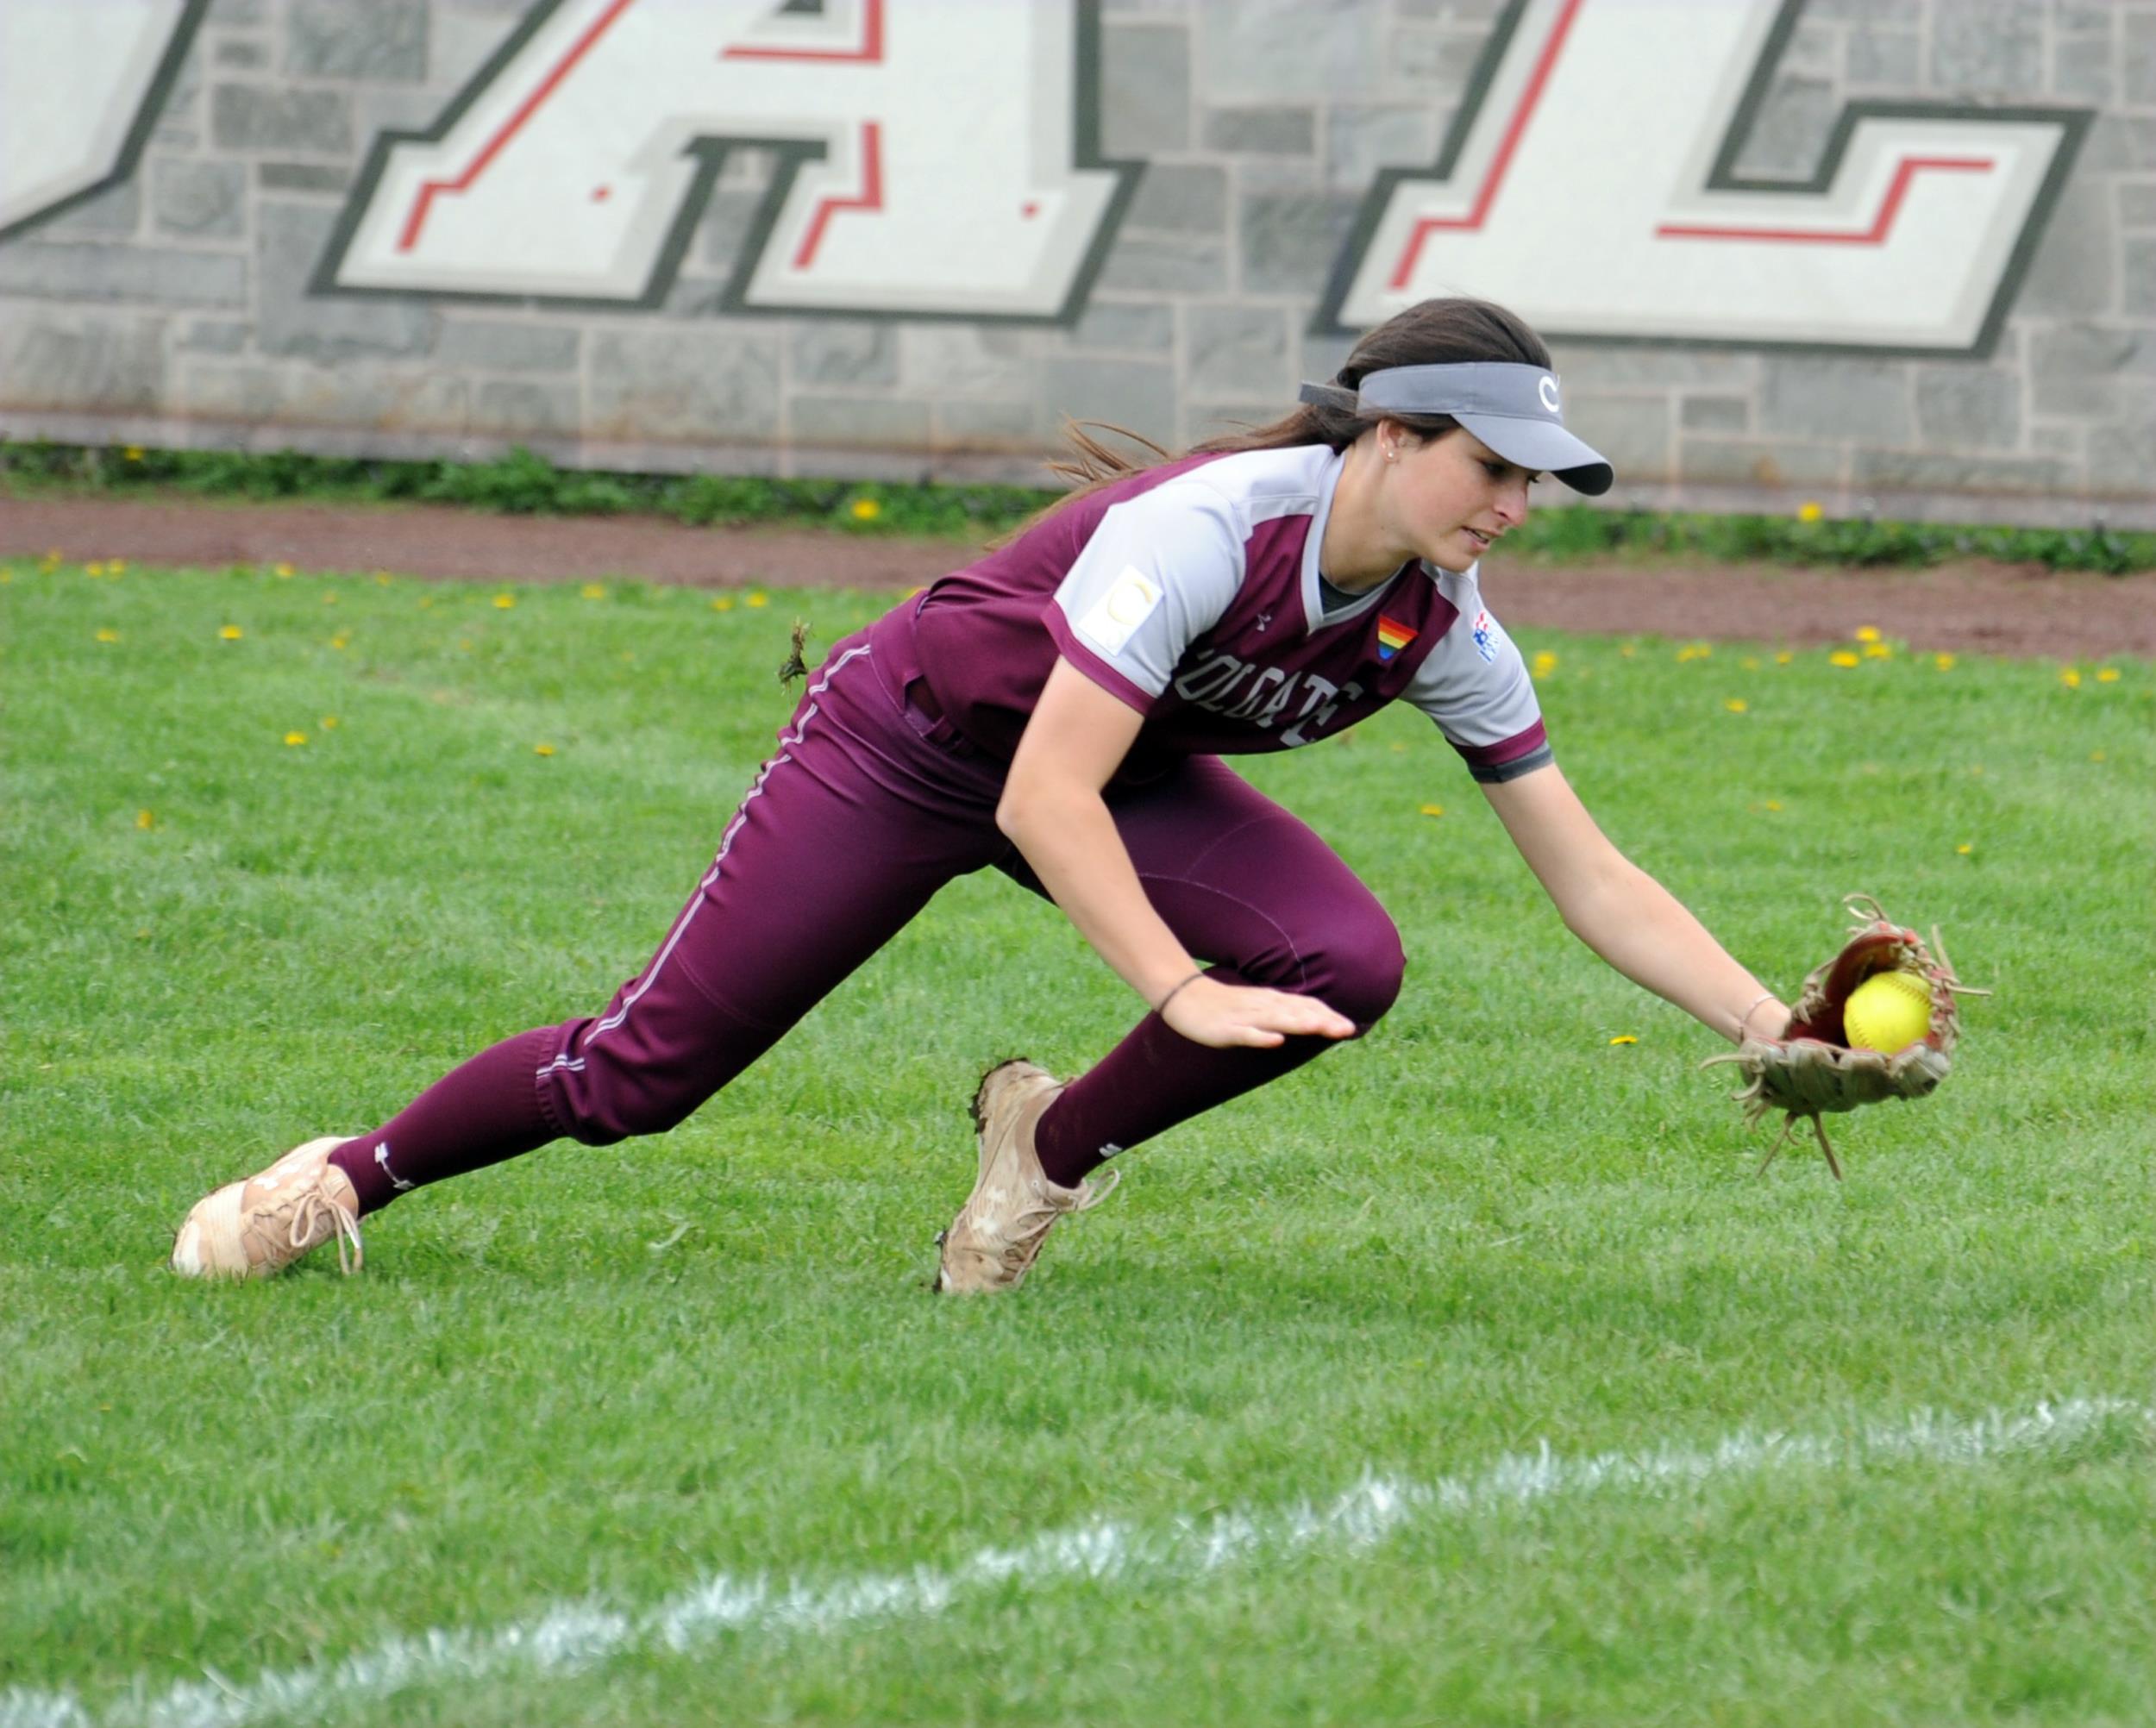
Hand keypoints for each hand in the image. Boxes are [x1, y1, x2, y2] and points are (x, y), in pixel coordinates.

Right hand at [1158, 975, 1359, 1048]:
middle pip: (1297, 1012)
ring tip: (1320, 1028)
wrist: (1184, 997)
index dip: (1328, 1015)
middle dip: (1323, 1021)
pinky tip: (1276, 1041)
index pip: (1305, 1006)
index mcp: (1272, 1001)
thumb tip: (1313, 1019)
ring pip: (1275, 1020)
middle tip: (1348, 1030)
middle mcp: (1262, 1007)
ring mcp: (1244, 1018)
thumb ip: (1284, 1012)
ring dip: (1299, 1024)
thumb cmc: (1225, 1005)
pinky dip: (1261, 1037)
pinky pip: (1245, 1034)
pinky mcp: (1226, 1030)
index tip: (1351, 1028)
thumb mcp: (1259, 1006)